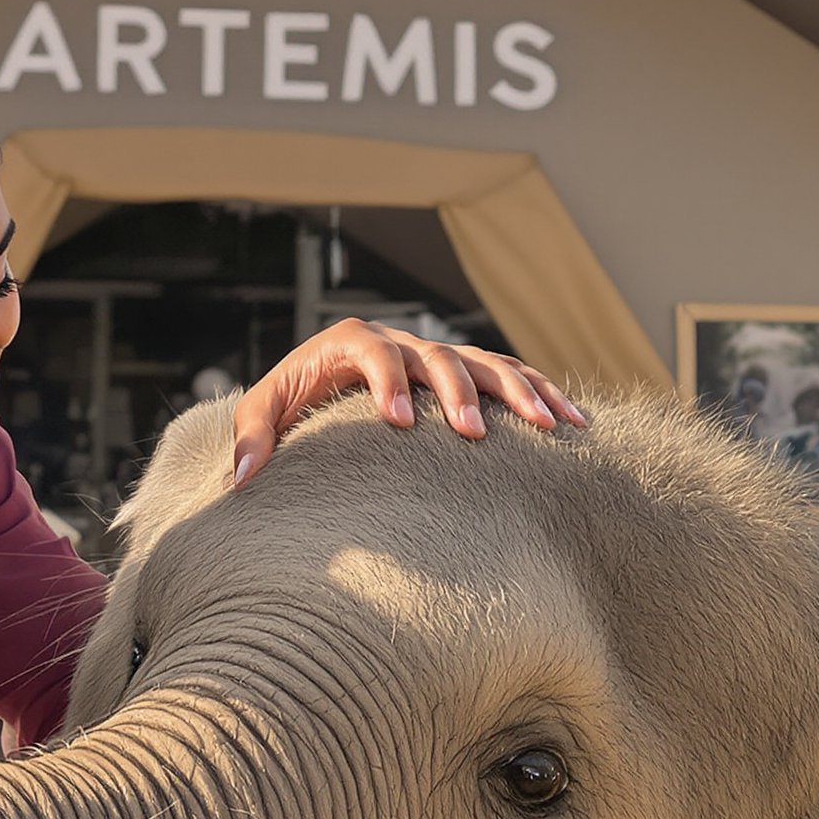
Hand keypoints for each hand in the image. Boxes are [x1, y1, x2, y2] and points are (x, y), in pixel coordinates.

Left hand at [233, 317, 586, 487]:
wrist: (317, 380)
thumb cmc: (290, 400)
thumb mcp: (263, 410)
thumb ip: (252, 437)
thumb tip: (244, 477)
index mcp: (352, 342)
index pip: (375, 354)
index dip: (389, 383)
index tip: (401, 423)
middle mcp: (402, 342)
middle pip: (440, 358)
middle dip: (460, 393)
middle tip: (474, 436)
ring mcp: (438, 355)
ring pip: (488, 364)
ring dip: (521, 393)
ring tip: (552, 427)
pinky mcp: (464, 372)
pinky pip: (511, 375)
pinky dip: (543, 393)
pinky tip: (574, 423)